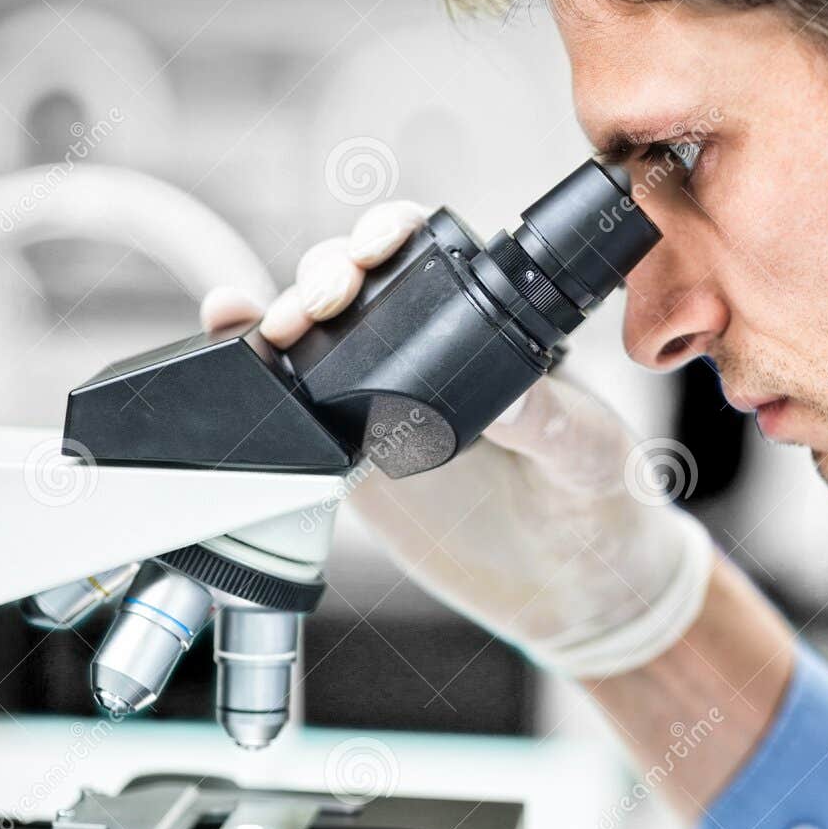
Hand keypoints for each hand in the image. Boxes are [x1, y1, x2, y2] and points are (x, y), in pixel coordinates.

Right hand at [201, 203, 713, 680]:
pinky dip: (253, 372)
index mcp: (486, 331)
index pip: (426, 260)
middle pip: (353, 287)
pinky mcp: (350, 462)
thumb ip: (549, 423)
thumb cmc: (600, 501)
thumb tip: (502, 400)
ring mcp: (380, 406)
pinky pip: (295, 410)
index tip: (377, 248)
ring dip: (275, 313)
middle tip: (323, 300)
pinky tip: (227, 342)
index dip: (389, 236)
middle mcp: (426, 358)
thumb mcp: (587, 453)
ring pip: (312, 337)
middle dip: (324, 275)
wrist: (575, 591)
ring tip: (266, 325)